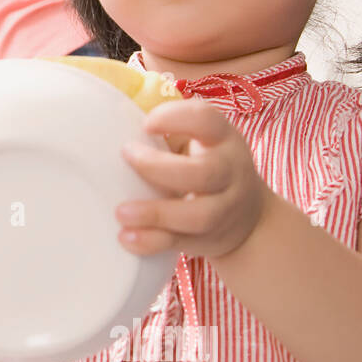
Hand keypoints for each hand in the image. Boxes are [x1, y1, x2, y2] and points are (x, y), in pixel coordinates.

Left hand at [114, 98, 269, 259]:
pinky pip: (181, 242)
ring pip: (198, 215)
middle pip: (204, 173)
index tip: (146, 124)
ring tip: (121, 212)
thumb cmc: (207, 165)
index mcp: (223, 138)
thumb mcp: (200, 141)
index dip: (177, 118)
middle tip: (126, 156)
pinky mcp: (207, 238)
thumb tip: (113, 122)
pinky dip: (152, 242)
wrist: (248, 218)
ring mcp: (223, 209)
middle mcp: (230, 172)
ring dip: (156, 213)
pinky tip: (126, 237)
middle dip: (159, 167)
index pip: (208, 121)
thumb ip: (169, 131)